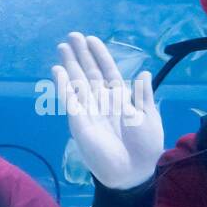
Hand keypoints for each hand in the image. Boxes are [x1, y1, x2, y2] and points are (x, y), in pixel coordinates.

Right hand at [52, 32, 163, 189]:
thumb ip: (143, 94)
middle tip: (72, 35)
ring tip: (62, 47)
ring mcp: (89, 110)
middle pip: (89, 73)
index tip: (92, 39)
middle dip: (81, 55)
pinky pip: (69, 100)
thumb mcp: (149, 116)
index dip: (100, 55)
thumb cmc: (144, 144)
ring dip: (69, 65)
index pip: (108, 71)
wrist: (133, 170)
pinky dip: (62, 85)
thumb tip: (144, 72)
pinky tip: (57, 70)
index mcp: (121, 98)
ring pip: (77, 82)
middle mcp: (102, 101)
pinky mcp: (78, 121)